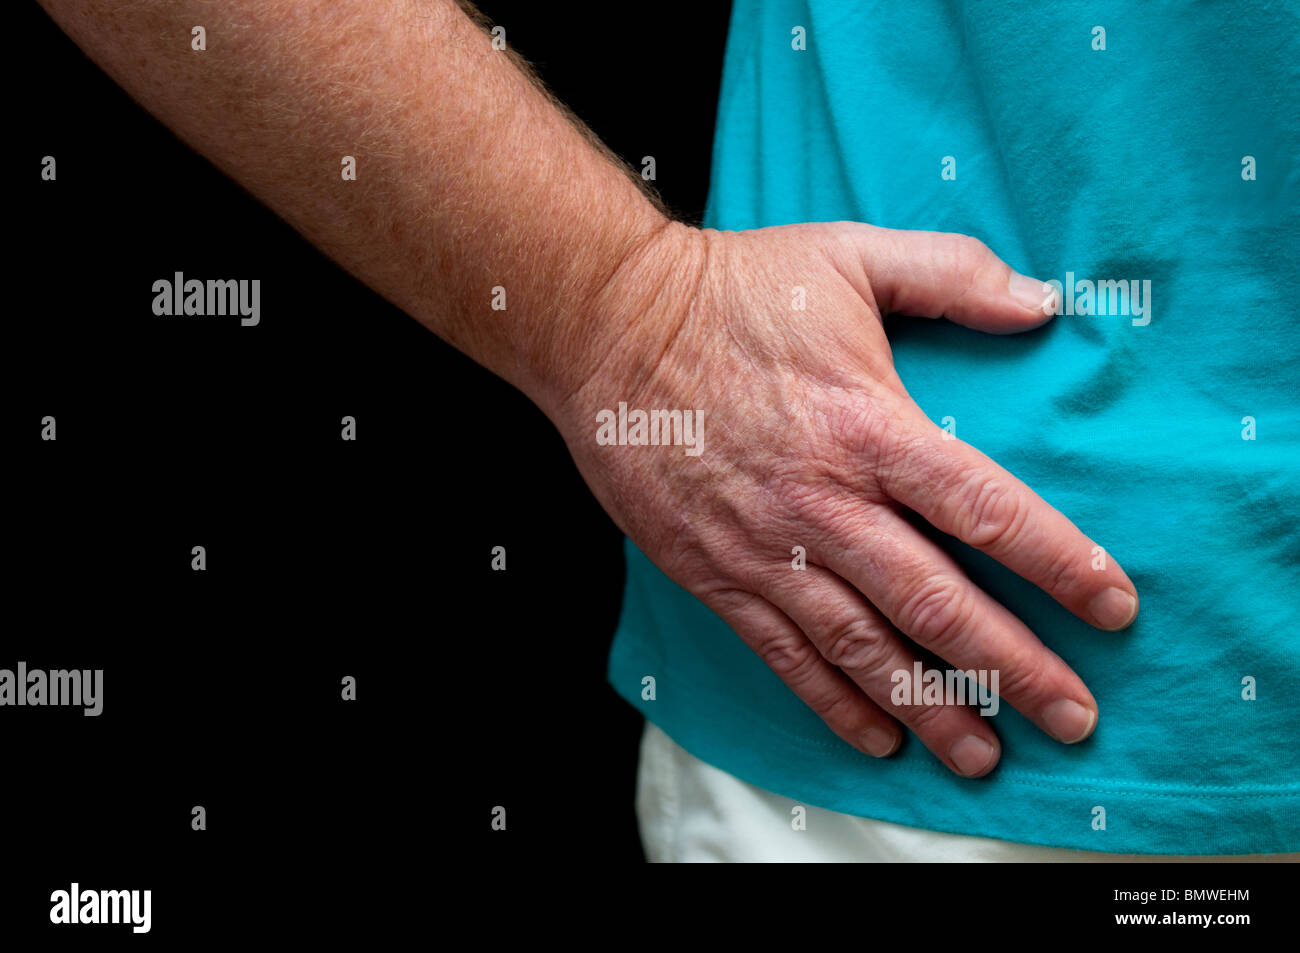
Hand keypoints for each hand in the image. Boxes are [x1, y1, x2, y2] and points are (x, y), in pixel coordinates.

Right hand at [552, 221, 1137, 777]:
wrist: (606, 327)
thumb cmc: (732, 289)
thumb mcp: (848, 255)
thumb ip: (951, 275)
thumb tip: (1044, 303)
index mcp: (866, 426)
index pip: (982, 508)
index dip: (1057, 561)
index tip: (1113, 606)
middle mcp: (822, 502)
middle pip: (934, 603)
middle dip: (1011, 668)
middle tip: (1072, 718)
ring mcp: (764, 547)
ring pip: (862, 647)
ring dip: (930, 707)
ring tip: (985, 754)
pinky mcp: (715, 572)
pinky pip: (783, 653)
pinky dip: (833, 702)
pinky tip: (878, 738)